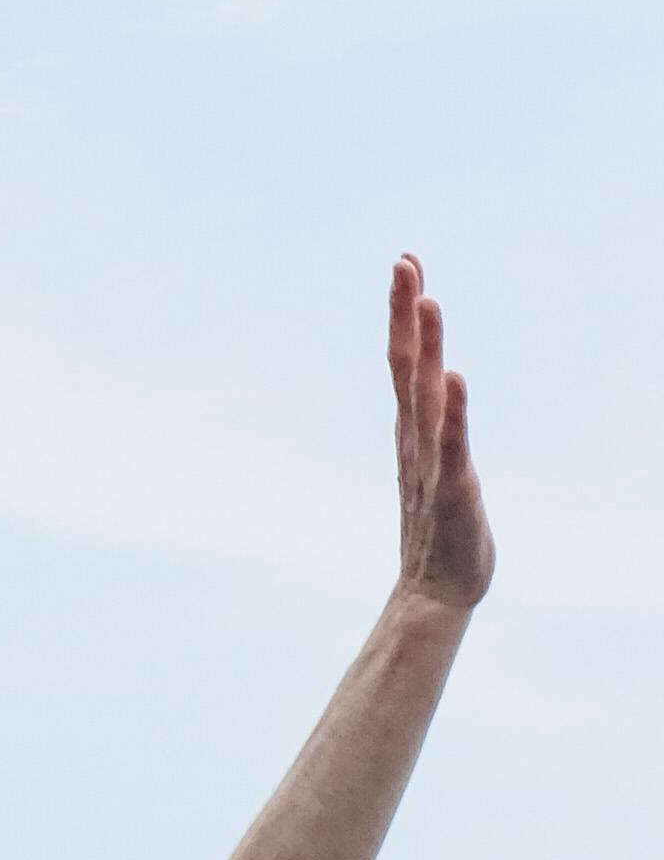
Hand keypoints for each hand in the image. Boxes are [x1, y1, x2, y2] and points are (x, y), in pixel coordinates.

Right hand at [388, 254, 490, 617]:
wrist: (436, 596)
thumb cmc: (444, 534)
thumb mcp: (440, 469)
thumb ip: (438, 431)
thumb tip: (437, 394)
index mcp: (415, 432)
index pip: (406, 362)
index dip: (404, 314)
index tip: (406, 265)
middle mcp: (417, 440)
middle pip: (407, 366)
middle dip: (406, 313)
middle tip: (403, 263)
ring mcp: (432, 464)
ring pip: (426, 396)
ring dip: (428, 349)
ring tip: (428, 303)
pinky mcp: (453, 491)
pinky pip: (452, 445)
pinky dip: (453, 412)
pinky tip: (455, 379)